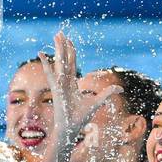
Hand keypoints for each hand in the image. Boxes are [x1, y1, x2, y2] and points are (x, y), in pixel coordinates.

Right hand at [40, 30, 118, 144]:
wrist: (70, 128)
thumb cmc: (80, 118)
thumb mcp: (97, 102)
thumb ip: (107, 93)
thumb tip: (121, 88)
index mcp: (71, 84)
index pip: (71, 64)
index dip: (71, 53)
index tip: (69, 41)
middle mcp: (64, 81)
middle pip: (64, 60)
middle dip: (63, 46)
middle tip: (60, 33)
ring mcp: (59, 84)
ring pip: (60, 62)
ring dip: (58, 49)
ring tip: (56, 36)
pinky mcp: (56, 89)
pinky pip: (50, 74)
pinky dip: (46, 64)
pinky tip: (41, 53)